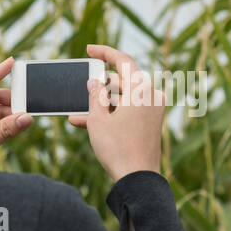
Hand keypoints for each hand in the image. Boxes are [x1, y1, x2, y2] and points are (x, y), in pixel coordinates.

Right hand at [68, 44, 164, 181]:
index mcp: (141, 89)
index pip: (123, 60)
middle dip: (100, 84)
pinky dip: (111, 114)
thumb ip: (95, 94)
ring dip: (101, 103)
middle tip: (83, 84)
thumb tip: (95, 82)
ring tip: (77, 110)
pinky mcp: (151, 124)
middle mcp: (151, 96)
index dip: (104, 52)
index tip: (89, 50)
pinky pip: (128, 112)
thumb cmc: (118, 148)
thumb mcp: (98, 118)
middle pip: (123, 80)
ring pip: (123, 98)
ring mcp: (153, 110)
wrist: (138, 180)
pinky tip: (84, 121)